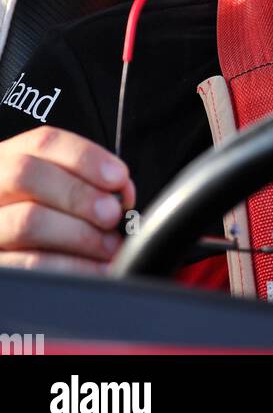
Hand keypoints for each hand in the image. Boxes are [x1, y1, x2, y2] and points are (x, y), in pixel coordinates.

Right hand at [0, 128, 135, 276]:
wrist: (14, 254)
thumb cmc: (43, 216)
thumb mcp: (55, 189)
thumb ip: (84, 181)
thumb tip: (121, 191)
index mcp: (8, 160)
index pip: (43, 142)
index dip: (85, 157)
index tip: (118, 177)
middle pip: (27, 175)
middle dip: (78, 193)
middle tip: (112, 214)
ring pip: (26, 221)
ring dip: (78, 233)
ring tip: (109, 246)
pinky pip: (27, 264)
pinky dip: (68, 266)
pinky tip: (93, 269)